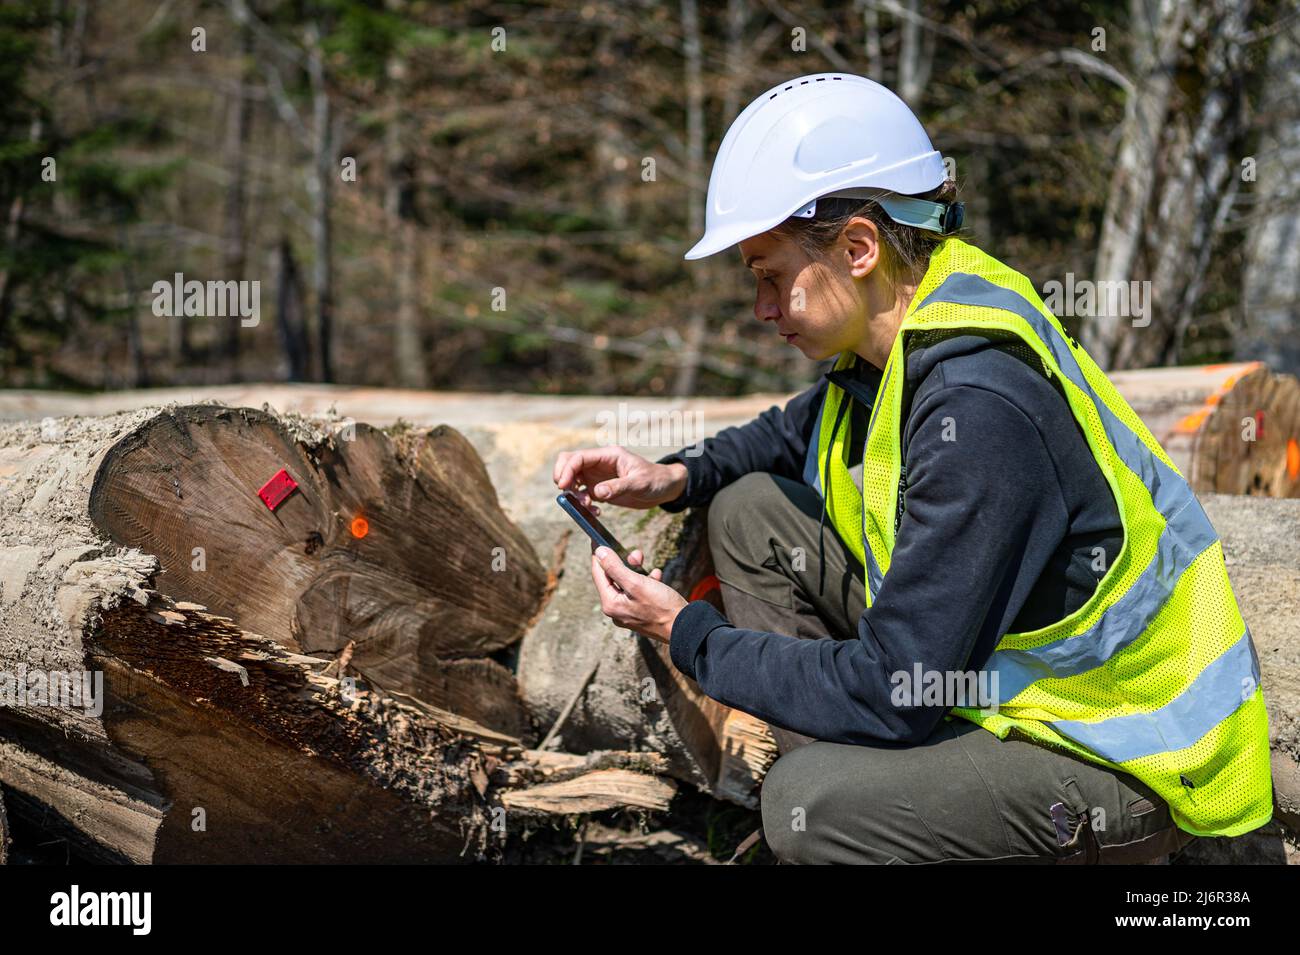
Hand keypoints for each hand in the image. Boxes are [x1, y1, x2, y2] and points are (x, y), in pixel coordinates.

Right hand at [553, 446, 687, 513]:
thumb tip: (596, 492)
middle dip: (563, 478)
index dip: (567, 470)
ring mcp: (598, 476)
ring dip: (573, 494)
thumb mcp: (640, 484)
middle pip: (569, 463)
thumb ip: (618, 487)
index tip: (563, 486)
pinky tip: (595, 512)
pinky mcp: (600, 489)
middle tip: (567, 494)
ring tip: (587, 506)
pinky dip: (582, 503)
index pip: (579, 457)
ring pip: (573, 480)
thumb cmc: (655, 480)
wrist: (664, 488)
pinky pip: (582, 494)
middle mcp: (599, 464)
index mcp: (608, 456)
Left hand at [590, 546, 686, 643]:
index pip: (598, 575)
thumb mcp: (636, 583)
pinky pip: (639, 592)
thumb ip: (615, 567)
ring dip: (638, 572)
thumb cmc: (661, 607)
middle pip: (613, 579)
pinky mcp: (642, 613)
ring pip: (628, 584)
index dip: (599, 556)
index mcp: (611, 605)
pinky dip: (647, 582)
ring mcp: (629, 613)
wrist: (686, 627)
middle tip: (636, 553)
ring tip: (649, 567)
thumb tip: (599, 552)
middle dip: (624, 563)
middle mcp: (617, 611)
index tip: (598, 539)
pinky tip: (657, 578)